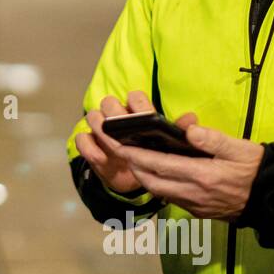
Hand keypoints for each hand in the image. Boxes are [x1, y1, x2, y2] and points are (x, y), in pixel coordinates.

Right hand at [75, 91, 197, 193]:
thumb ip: (176, 130)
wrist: (130, 176)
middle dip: (115, 113)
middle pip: (109, 102)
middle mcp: (115, 116)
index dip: (138, 103)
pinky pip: (82, 140)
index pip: (134, 96)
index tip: (146, 115)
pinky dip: (91, 148)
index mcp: (135, 112)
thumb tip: (191, 119)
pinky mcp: (89, 145)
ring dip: (101, 128)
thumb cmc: (149, 154)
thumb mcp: (164, 144)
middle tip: (125, 127)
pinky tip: (103, 158)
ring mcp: (99, 130)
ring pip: (93, 117)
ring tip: (113, 143)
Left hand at [120, 123, 263, 220]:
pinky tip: (155, 174)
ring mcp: (194, 205)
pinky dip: (157, 185)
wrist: (271, 199)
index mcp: (202, 175)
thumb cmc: (255, 169)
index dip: (137, 156)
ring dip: (143, 177)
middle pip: (152, 182)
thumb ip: (213, 139)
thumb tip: (189, 129)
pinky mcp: (197, 211)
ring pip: (159, 192)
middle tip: (120, 150)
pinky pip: (170, 198)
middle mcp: (193, 193)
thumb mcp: (240, 148)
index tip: (120, 145)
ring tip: (133, 160)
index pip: (160, 165)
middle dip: (133, 167)